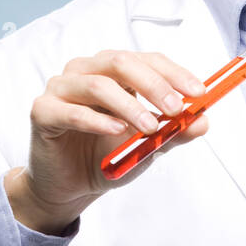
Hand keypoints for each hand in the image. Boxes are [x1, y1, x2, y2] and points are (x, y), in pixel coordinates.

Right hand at [8, 51, 209, 233]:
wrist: (71, 186)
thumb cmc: (106, 156)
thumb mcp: (147, 146)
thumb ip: (172, 132)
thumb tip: (203, 121)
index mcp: (113, 71)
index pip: (147, 59)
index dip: (174, 73)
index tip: (198, 92)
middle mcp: (86, 71)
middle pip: (121, 62)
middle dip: (154, 84)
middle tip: (176, 108)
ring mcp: (61, 88)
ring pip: (98, 84)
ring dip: (129, 105)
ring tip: (149, 128)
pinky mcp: (42, 111)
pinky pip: (70, 111)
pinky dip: (97, 121)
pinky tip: (116, 131)